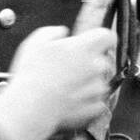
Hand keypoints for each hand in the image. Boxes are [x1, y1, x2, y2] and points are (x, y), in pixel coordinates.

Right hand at [0, 26, 115, 139]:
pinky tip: (67, 102)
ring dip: (87, 85)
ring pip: (99, 83)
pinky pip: (96, 103)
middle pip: (103, 61)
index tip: (92, 44)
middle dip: (90, 65)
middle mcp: (96, 66)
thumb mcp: (36, 42)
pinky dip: (85, 103)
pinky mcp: (95, 107)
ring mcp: (98, 89)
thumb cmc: (32, 74)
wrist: (31, 107)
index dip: (101, 40)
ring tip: (64, 89)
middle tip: (68, 71)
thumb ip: (53, 32)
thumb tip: (62, 32)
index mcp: (85, 47)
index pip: (107, 36)